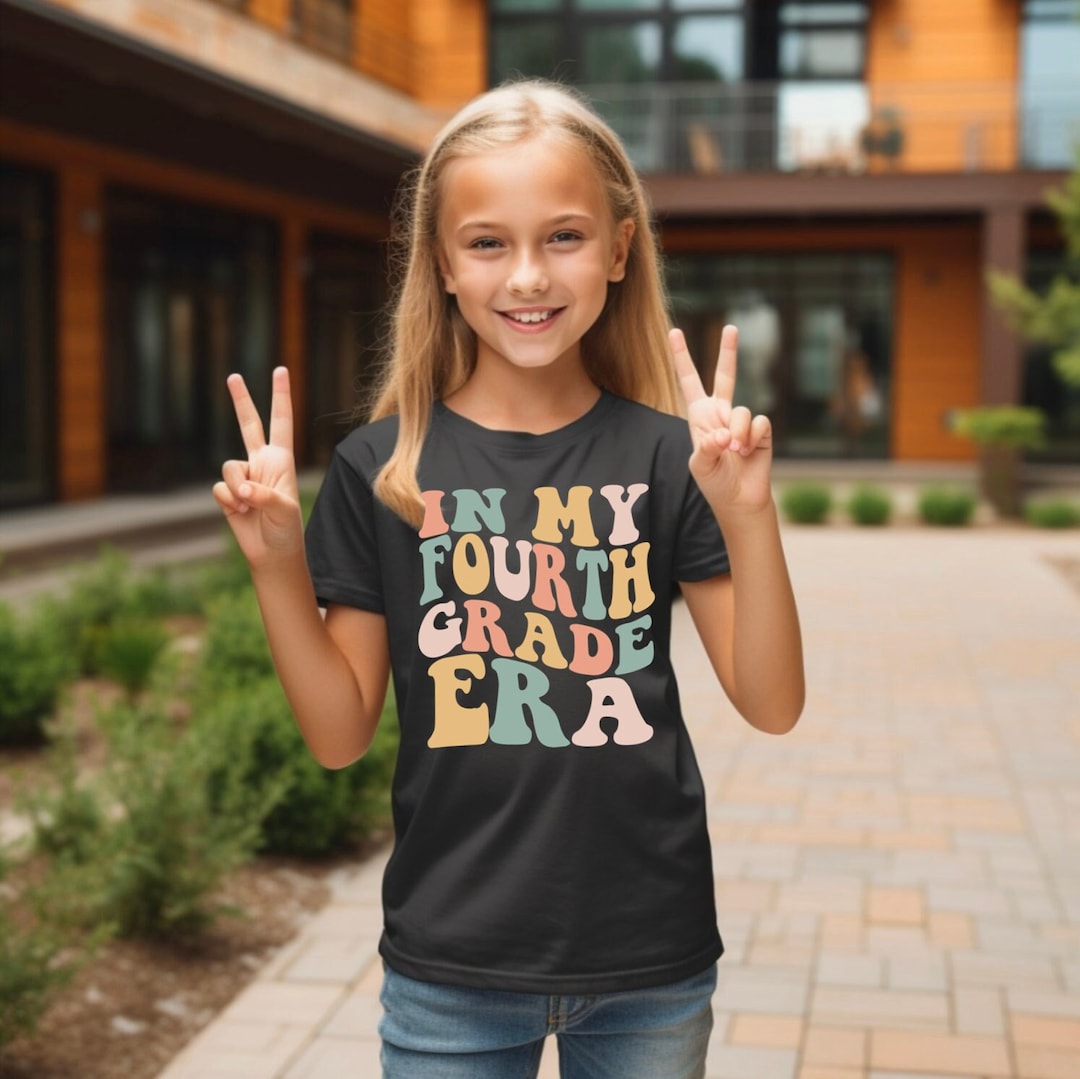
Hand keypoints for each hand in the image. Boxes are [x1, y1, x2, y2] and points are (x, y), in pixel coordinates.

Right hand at [213, 366, 302, 565]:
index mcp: (281, 460)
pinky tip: (241, 513)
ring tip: (250, 506)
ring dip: (236, 488)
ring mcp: (244, 476)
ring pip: (228, 468)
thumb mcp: (284, 511)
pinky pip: (219, 489)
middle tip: (233, 375)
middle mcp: (261, 462)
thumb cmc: (286, 529)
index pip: (281, 421)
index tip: (281, 370)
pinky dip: (228, 501)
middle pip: (249, 424)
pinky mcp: (228, 492)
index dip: (281, 396)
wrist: (272, 552)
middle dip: (241, 400)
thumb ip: (264, 496)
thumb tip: (242, 489)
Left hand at [669, 324, 773, 517]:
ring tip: (734, 453)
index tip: (673, 333)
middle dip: (728, 351)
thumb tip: (725, 434)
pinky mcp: (760, 429)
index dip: (682, 358)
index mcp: (700, 416)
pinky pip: (757, 422)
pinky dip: (751, 439)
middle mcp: (721, 413)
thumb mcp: (700, 466)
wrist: (739, 498)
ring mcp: (741, 420)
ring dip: (736, 433)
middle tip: (731, 327)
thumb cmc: (714, 482)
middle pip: (725, 375)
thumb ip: (707, 448)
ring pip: (740, 411)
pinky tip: (748, 452)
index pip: (689, 382)